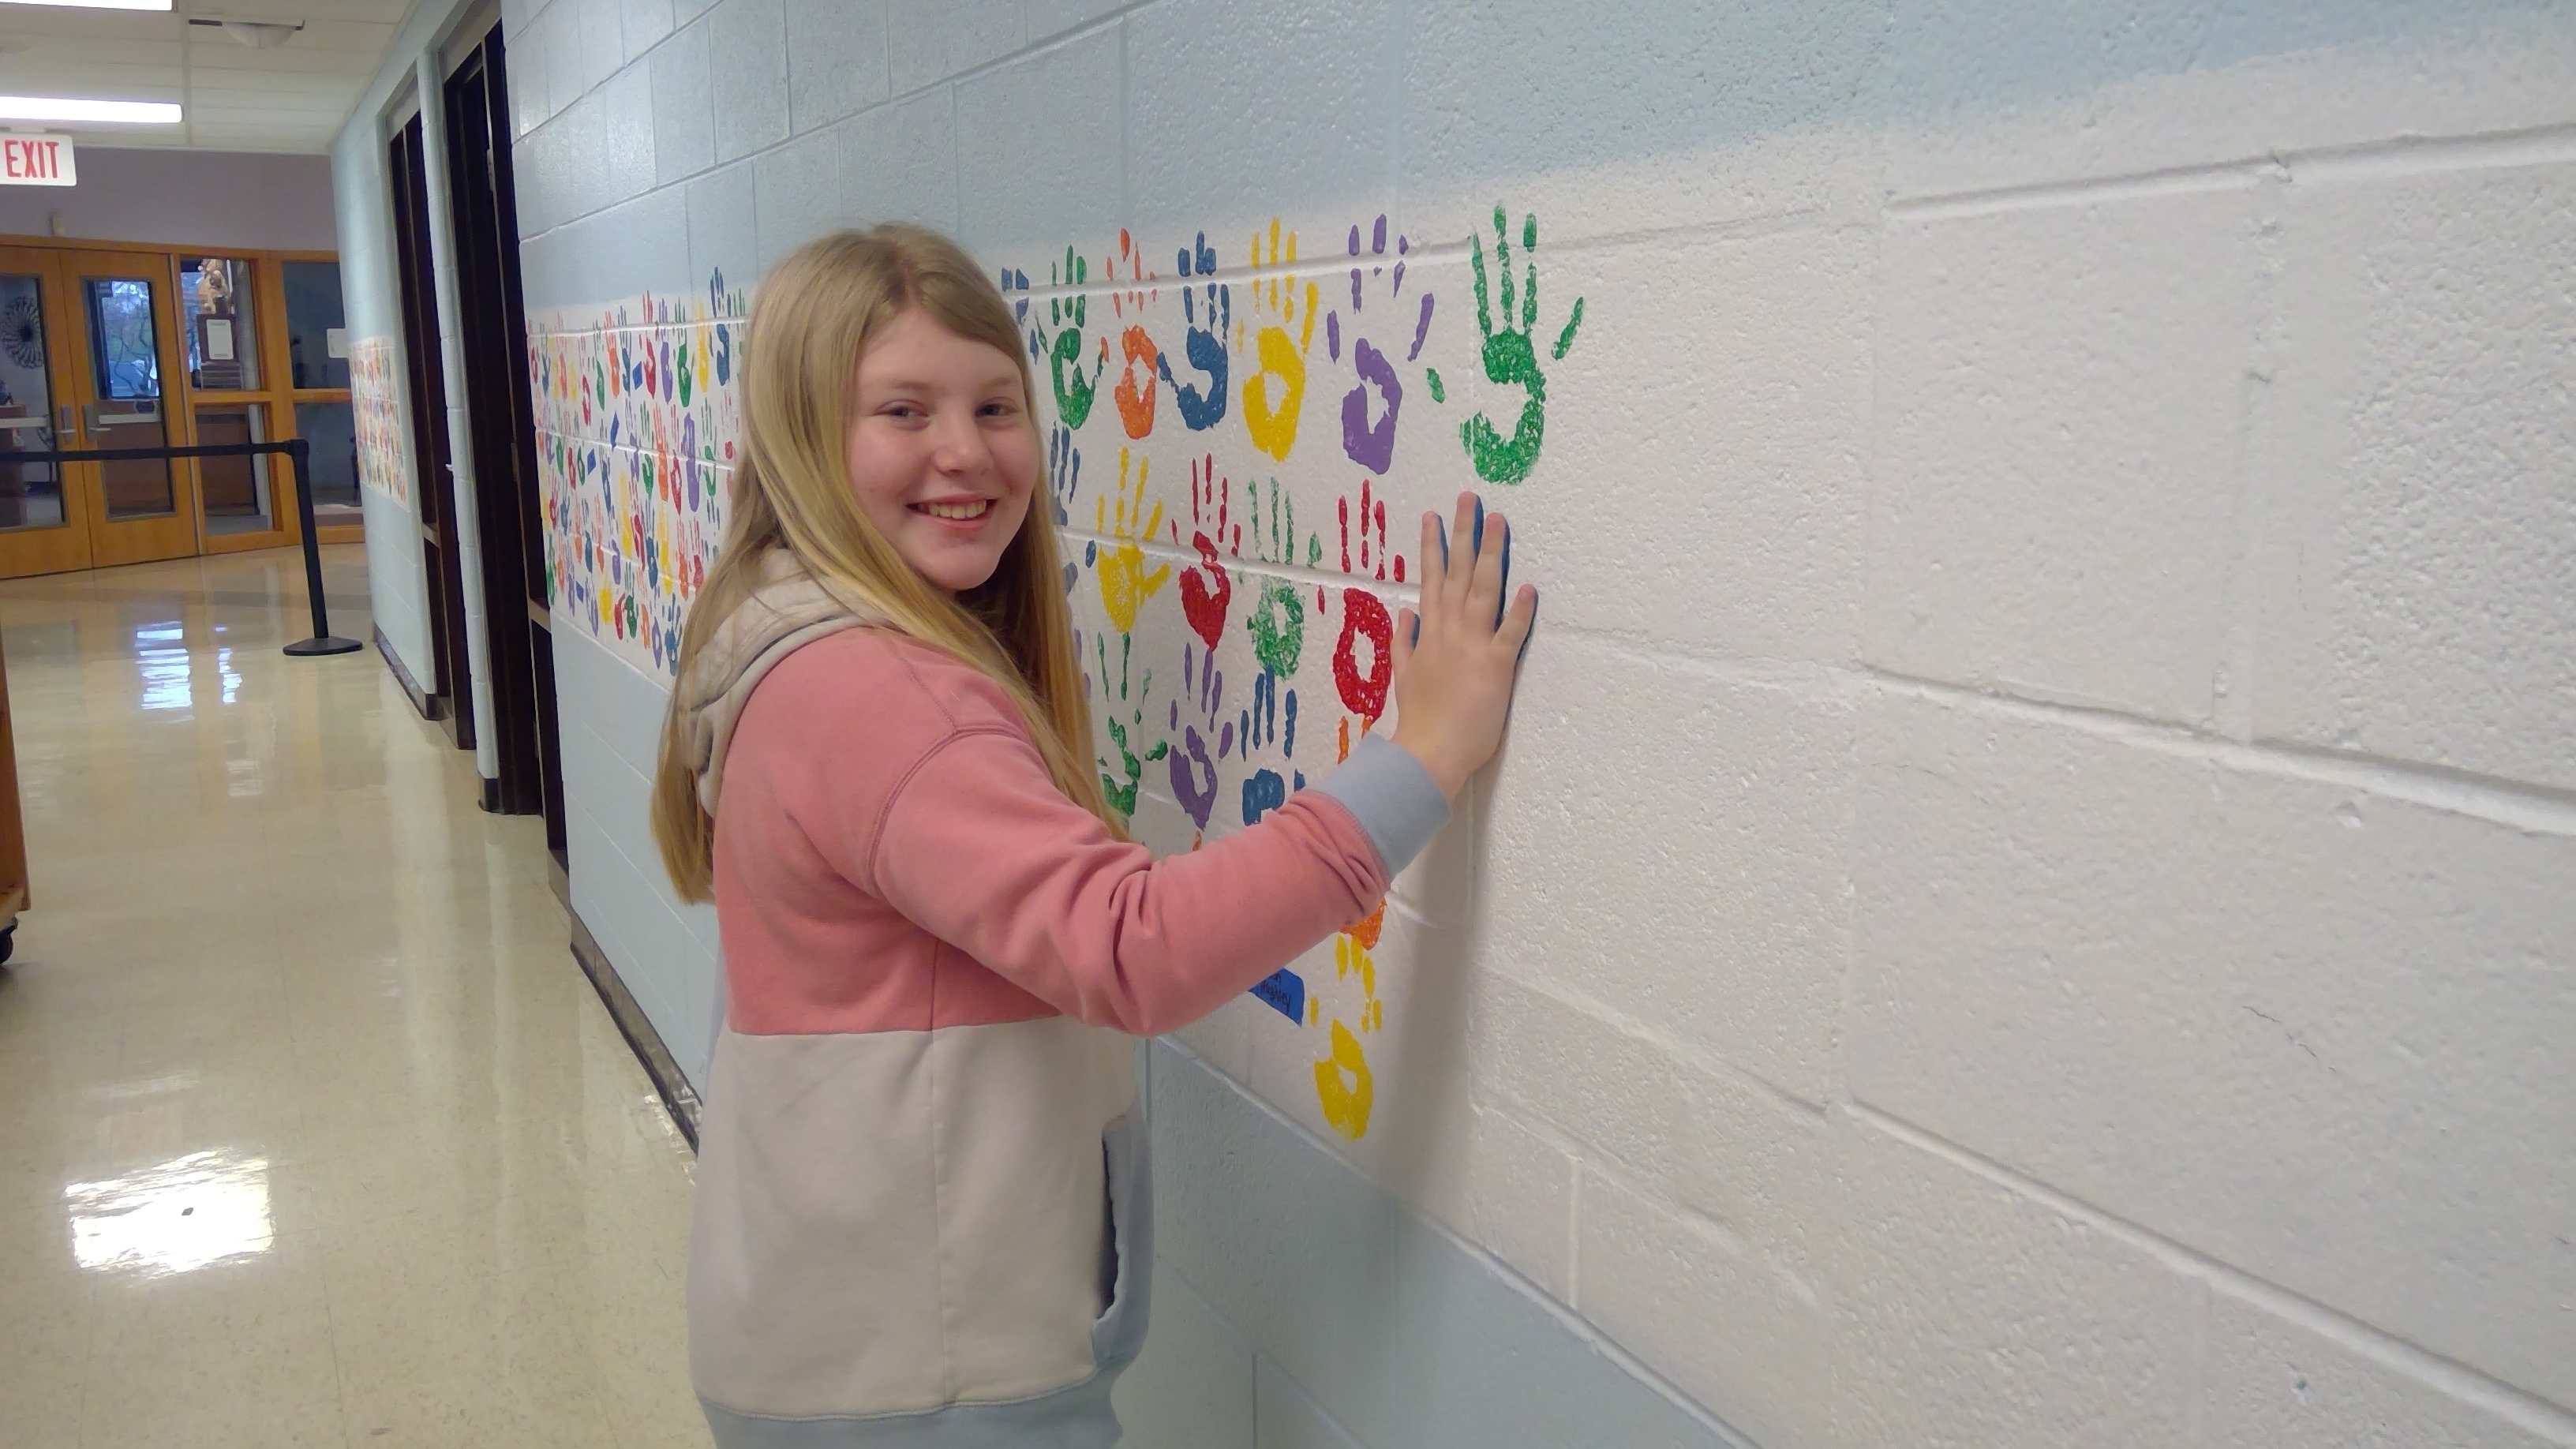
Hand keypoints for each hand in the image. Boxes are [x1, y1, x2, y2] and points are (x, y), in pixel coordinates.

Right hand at [1388, 492, 1535, 799]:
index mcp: (1429, 632)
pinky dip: (1519, 610)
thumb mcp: (1403, 675)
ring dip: (1491, 554)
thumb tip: (1405, 611)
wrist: (1428, 754)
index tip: (1433, 515)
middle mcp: (1448, 630)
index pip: (1430, 579)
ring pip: (1482, 590)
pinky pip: (1510, 632)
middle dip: (1463, 533)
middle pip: (1456, 572)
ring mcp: (1471, 645)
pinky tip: (1529, 586)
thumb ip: (1404, 642)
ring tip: (1498, 520)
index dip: (1432, 545)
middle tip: (1470, 498)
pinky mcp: (1495, 666)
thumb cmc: (1419, 720)